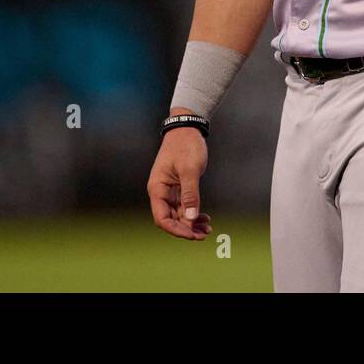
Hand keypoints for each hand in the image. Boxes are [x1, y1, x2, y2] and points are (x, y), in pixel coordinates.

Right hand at [147, 112, 211, 239]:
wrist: (188, 128)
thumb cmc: (185, 146)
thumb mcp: (189, 170)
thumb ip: (190, 194)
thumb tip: (190, 218)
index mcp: (157, 189)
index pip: (162, 218)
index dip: (176, 229)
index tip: (192, 235)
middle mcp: (161, 192)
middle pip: (170, 219)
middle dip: (186, 229)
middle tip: (204, 234)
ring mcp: (169, 191)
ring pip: (178, 214)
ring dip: (191, 223)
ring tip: (207, 229)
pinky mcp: (178, 188)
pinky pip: (184, 206)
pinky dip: (193, 213)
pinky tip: (204, 218)